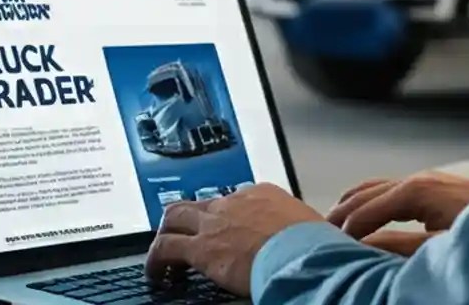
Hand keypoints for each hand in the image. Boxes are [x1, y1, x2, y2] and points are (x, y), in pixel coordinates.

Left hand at [146, 183, 323, 295]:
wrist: (300, 253)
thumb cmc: (311, 243)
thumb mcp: (307, 226)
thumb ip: (294, 230)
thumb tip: (305, 241)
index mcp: (263, 194)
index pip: (235, 198)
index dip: (226, 215)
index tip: (227, 230)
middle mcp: (235, 201)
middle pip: (200, 202)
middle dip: (189, 218)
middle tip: (186, 235)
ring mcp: (215, 221)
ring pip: (175, 216)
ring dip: (168, 233)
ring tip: (165, 253)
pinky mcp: (200, 247)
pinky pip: (166, 247)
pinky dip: (157, 259)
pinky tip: (158, 273)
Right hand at [327, 172, 468, 248]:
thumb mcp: (438, 248)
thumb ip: (398, 248)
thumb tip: (364, 248)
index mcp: (416, 191)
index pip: (366, 209)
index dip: (344, 229)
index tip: (326, 246)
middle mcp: (421, 180)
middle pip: (368, 192)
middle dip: (343, 212)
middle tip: (318, 233)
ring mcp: (433, 182)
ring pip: (381, 188)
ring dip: (358, 205)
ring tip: (338, 225)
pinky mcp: (442, 190)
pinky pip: (397, 192)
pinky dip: (376, 203)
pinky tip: (375, 218)